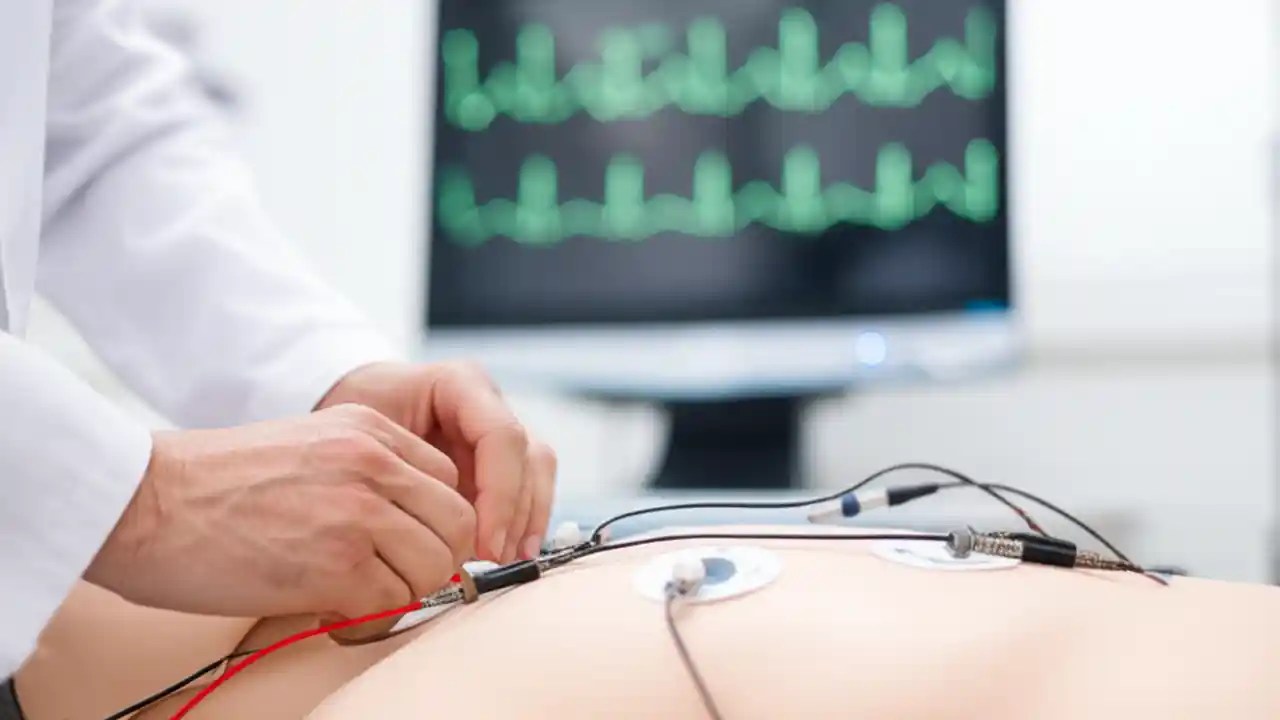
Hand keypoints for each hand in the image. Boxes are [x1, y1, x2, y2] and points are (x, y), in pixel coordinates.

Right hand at [85, 404, 474, 621]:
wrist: (148, 502)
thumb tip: (409, 526)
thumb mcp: (309, 444)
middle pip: (458, 525)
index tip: (409, 549)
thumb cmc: (215, 482)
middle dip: (435, 561)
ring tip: (359, 596)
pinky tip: (334, 613)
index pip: (449, 482)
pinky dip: (369, 620)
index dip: (435, 525)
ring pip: (435, 567)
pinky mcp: (337, 565)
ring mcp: (359, 512)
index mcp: (370, 430)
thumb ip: (365, 472)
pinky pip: (393, 604)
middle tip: (396, 580)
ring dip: (404, 592)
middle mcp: (374, 464)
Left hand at [317, 361, 556, 563]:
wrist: (346, 416)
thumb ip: (395, 469)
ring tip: (506, 563)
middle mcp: (488, 404)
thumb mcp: (361, 435)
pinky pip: (528, 489)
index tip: (484, 543)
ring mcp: (497, 433)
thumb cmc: (349, 423)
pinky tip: (510, 555)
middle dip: (515, 513)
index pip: (502, 436)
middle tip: (494, 560)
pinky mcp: (498, 462)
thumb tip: (426, 531)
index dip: (501, 493)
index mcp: (461, 384)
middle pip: (528, 456)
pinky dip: (523, 523)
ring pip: (537, 472)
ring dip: (527, 520)